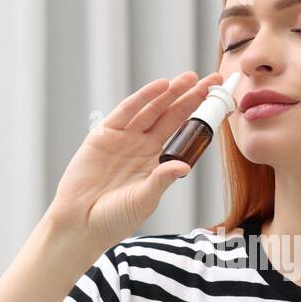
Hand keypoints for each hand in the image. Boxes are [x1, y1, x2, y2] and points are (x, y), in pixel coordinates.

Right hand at [45, 71, 223, 249]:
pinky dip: (143, 97)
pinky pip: (126, 111)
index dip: (199, 116)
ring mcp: (123, 138)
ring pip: (152, 109)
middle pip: (170, 115)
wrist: (80, 223)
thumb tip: (185, 167)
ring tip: (190, 77)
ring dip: (170, 93)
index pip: (183, 133)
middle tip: (211, 79)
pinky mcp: (103, 135)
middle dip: (190, 97)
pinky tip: (161, 86)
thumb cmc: (114, 218)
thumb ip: (162, 180)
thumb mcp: (144, 200)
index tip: (220, 103)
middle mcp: (141, 145)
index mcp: (156, 161)